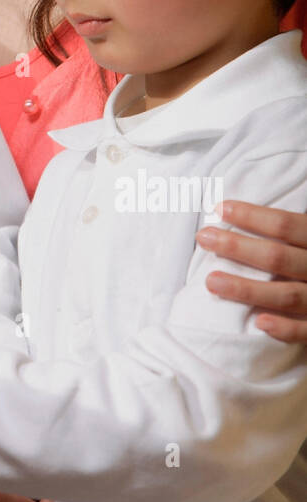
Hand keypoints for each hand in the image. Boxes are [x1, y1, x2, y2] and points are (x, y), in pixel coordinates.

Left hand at [197, 201, 306, 342]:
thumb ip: (302, 221)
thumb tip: (292, 172)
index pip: (286, 225)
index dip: (252, 216)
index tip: (219, 208)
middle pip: (278, 257)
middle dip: (237, 248)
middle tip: (203, 238)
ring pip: (287, 295)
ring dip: (246, 289)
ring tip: (211, 281)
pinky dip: (286, 329)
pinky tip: (258, 323)